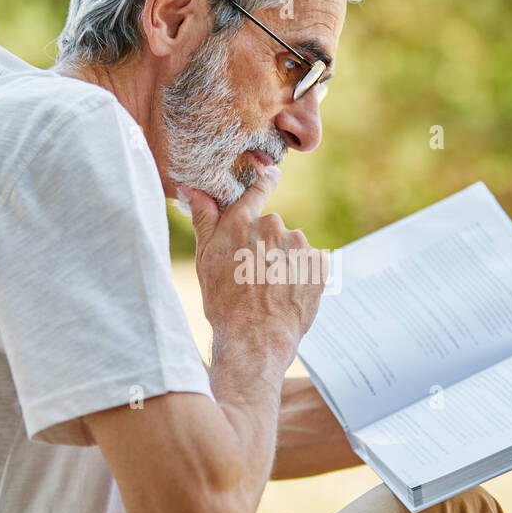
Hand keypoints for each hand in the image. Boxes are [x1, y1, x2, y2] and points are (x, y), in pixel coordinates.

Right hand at [182, 166, 327, 365]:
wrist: (255, 338)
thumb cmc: (224, 302)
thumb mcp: (205, 259)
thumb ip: (204, 219)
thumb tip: (192, 188)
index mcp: (242, 221)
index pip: (258, 188)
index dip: (265, 181)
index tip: (272, 174)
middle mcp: (273, 226)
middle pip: (273, 228)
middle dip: (267, 245)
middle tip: (254, 275)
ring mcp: (299, 244)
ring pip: (293, 247)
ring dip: (286, 262)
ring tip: (271, 290)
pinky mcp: (319, 264)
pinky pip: (311, 264)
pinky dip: (303, 276)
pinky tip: (288, 294)